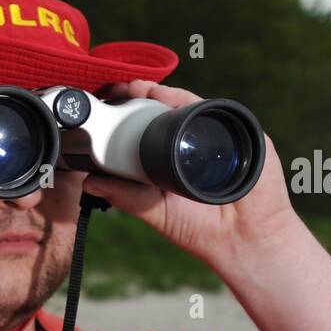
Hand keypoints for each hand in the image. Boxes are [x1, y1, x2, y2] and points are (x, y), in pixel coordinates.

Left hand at [80, 80, 304, 270]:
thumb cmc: (199, 228)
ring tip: (140, 90)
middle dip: (142, 94)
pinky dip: (189, 103)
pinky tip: (170, 100)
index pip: (148, 124)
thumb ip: (124, 196)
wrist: (241, 240)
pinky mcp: (241, 133)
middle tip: (121, 89)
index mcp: (170, 154)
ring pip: (189, 104)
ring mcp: (218, 134)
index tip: (110, 100)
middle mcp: (194, 140)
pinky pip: (214, 110)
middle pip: (166, 107)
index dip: (128, 111)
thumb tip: (90, 182)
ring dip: (163, 93)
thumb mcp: (153, 210)